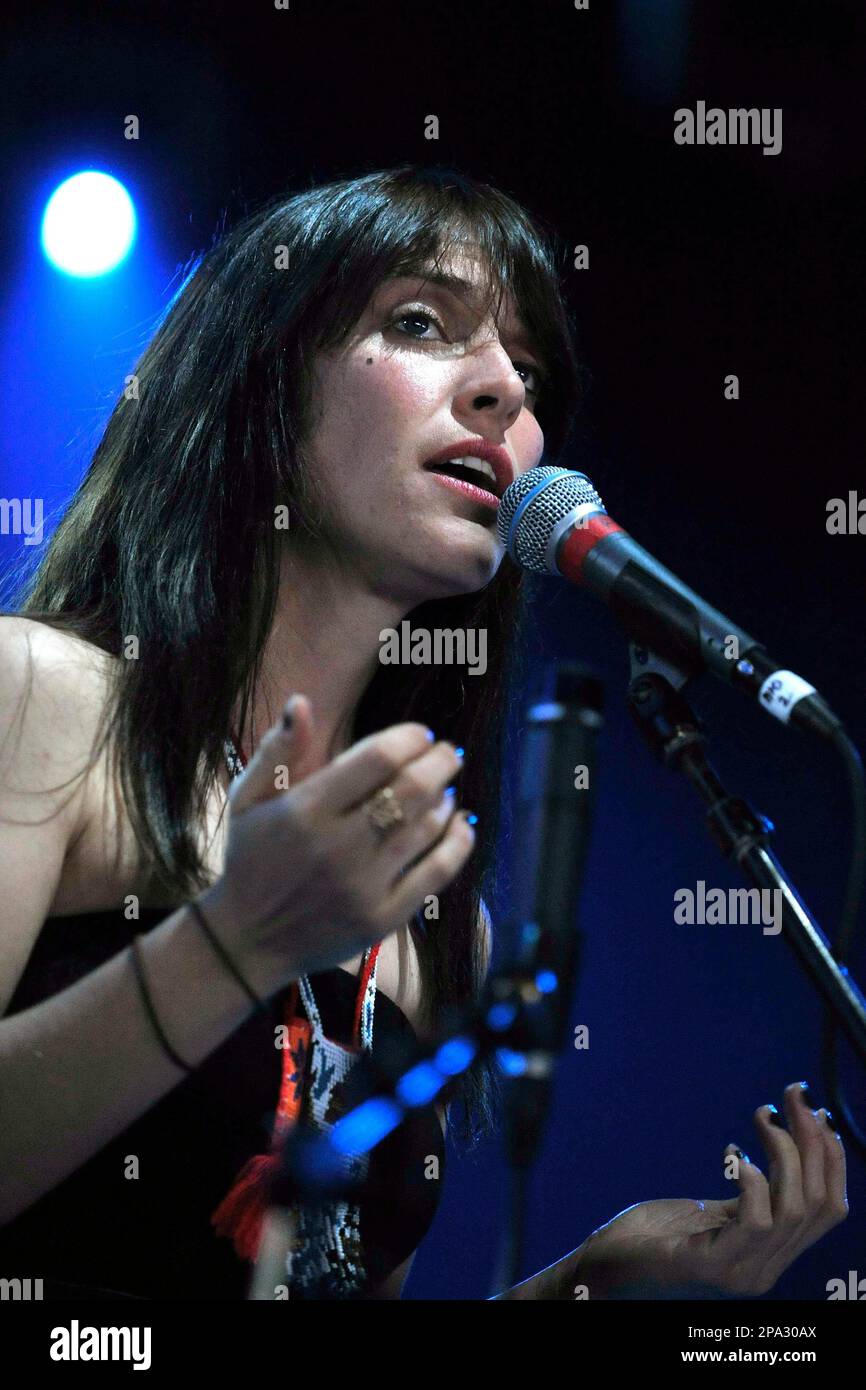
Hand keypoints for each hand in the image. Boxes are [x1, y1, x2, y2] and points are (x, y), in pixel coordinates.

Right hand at [198, 694, 474, 989]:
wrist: (247, 941)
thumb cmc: (250, 860)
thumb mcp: (246, 800)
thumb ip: (277, 751)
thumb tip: (301, 702)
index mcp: (304, 811)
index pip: (376, 758)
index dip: (409, 738)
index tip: (420, 734)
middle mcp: (336, 847)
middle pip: (411, 789)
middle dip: (440, 761)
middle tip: (448, 752)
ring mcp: (363, 886)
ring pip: (426, 827)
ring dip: (445, 798)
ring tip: (444, 788)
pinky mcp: (382, 918)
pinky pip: (437, 872)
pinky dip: (458, 843)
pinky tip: (460, 825)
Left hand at [572, 1082, 847, 1297]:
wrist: (606, 1270)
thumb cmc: (654, 1236)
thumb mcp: (715, 1213)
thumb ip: (752, 1194)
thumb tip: (782, 1143)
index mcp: (772, 1255)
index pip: (829, 1209)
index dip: (831, 1157)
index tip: (818, 1111)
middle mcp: (766, 1270)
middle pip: (820, 1204)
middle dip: (813, 1140)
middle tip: (793, 1096)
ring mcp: (742, 1273)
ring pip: (795, 1209)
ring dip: (784, 1150)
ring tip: (762, 1115)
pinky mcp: (711, 1267)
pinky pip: (756, 1223)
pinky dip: (752, 1181)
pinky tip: (733, 1155)